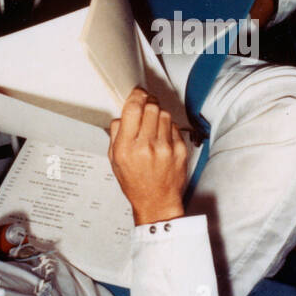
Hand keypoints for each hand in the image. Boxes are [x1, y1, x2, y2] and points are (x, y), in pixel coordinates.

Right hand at [108, 88, 190, 225]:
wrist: (156, 202)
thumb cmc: (135, 183)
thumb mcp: (115, 161)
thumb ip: (116, 135)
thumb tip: (122, 116)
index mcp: (126, 148)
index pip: (132, 110)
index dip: (136, 96)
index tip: (137, 93)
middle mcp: (146, 147)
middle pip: (150, 108)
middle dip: (148, 102)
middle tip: (147, 104)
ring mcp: (165, 148)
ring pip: (164, 114)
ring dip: (158, 114)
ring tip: (154, 124)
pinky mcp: (179, 150)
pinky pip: (174, 127)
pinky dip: (168, 127)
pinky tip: (163, 136)